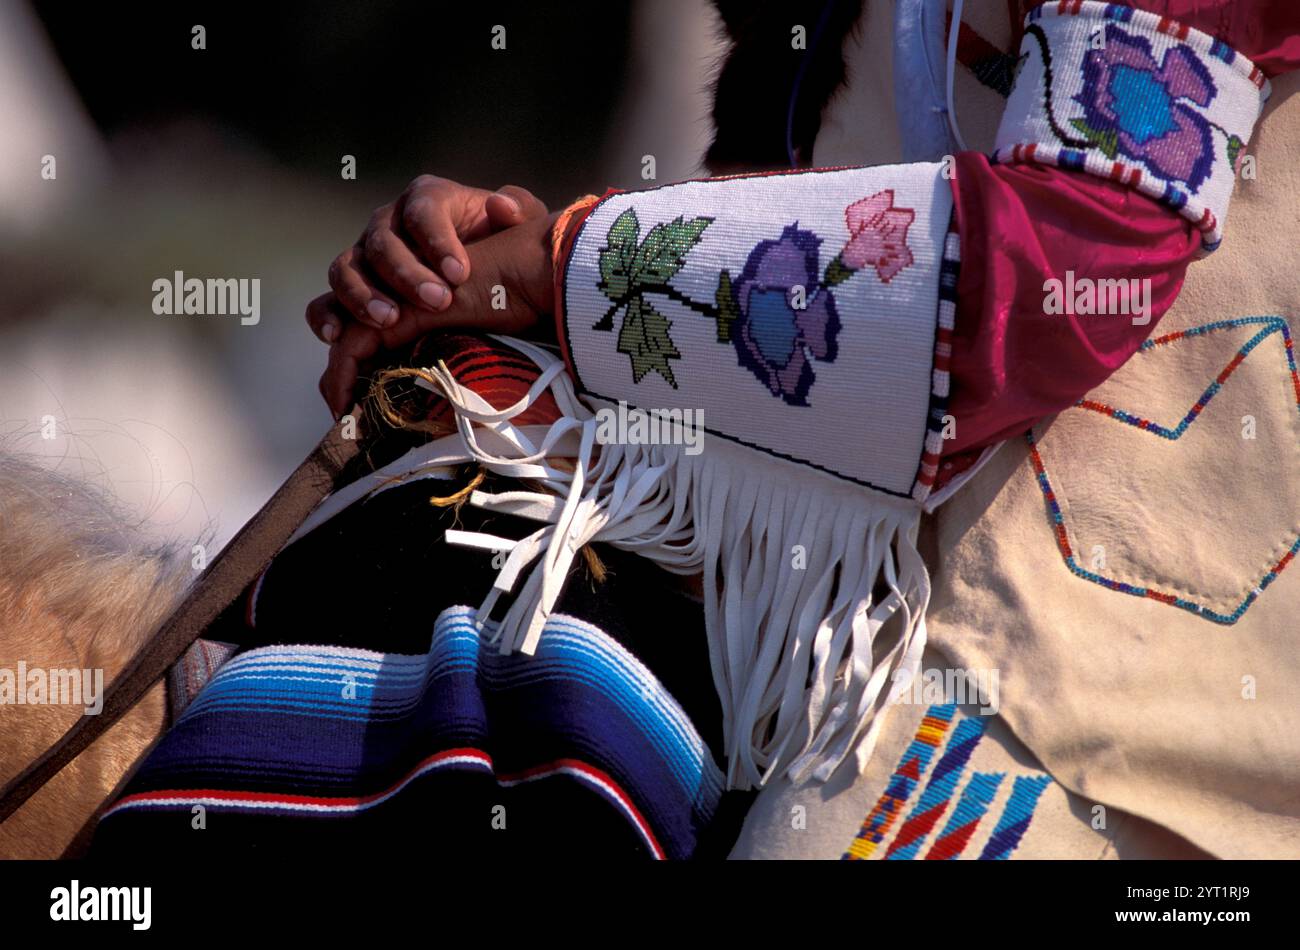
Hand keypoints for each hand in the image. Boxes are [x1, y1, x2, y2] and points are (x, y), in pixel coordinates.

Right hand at [311, 208, 560, 417]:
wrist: (480, 274)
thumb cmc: (500, 247)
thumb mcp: (518, 228)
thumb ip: (519, 211)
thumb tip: (501, 206)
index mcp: (426, 199)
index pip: (424, 211)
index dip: (438, 241)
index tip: (460, 273)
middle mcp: (389, 223)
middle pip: (383, 242)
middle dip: (407, 273)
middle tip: (438, 303)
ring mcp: (364, 257)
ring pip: (346, 268)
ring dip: (363, 296)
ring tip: (391, 322)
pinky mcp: (352, 291)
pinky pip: (325, 302)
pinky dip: (326, 318)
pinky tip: (338, 339)